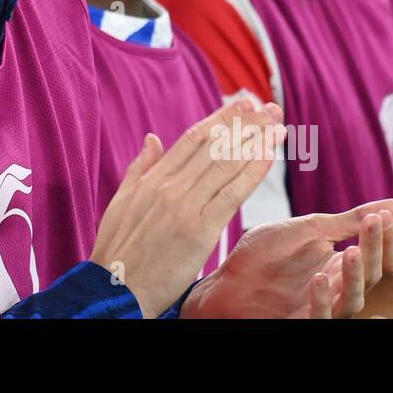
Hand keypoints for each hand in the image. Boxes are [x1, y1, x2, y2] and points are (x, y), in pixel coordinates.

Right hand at [91, 97, 283, 317]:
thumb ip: (139, 168)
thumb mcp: (121, 201)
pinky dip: (253, 172)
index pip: (192, 139)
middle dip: (245, 124)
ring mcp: (185, 206)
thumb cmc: (118, 249)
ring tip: (277, 125)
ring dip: (255, 142)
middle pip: (214, 146)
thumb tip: (152, 138)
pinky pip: (232, 194)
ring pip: (226, 164)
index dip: (220, 119)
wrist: (115, 287)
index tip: (242, 105)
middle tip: (268, 107)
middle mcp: (170, 186)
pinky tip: (269, 156)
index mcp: (152, 178)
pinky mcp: (200, 230)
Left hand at [181, 199, 392, 318]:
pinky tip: (319, 279)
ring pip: (352, 300)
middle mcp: (338, 288)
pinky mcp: (300, 321)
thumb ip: (349, 221)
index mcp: (341, 265)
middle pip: (370, 276)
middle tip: (372, 222)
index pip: (380, 259)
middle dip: (373, 248)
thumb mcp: (310, 229)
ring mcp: (321, 307)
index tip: (385, 214)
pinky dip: (322, 300)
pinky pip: (320, 318)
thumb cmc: (266, 253)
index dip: (386, 239)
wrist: (227, 279)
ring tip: (351, 250)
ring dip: (354, 276)